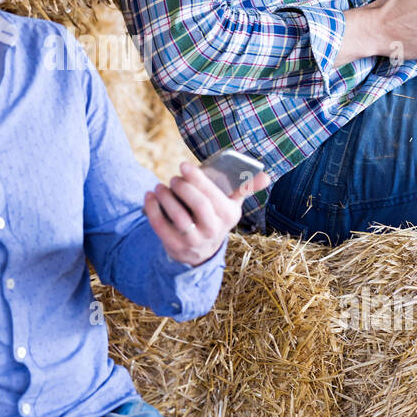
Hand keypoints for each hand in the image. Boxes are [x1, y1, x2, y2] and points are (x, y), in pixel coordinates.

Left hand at [144, 161, 270, 266]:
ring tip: (160, 187)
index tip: (183, 166)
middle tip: (173, 179)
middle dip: (183, 188)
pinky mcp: (175, 247)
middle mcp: (213, 230)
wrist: (202, 250)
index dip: (197, 179)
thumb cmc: (215, 217)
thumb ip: (245, 188)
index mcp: (228, 215)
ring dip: (166, 198)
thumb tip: (267, 176)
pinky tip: (149, 196)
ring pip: (178, 217)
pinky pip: (161, 227)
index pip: (212, 196)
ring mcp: (194, 241)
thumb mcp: (231, 205)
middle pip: (197, 205)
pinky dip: (152, 209)